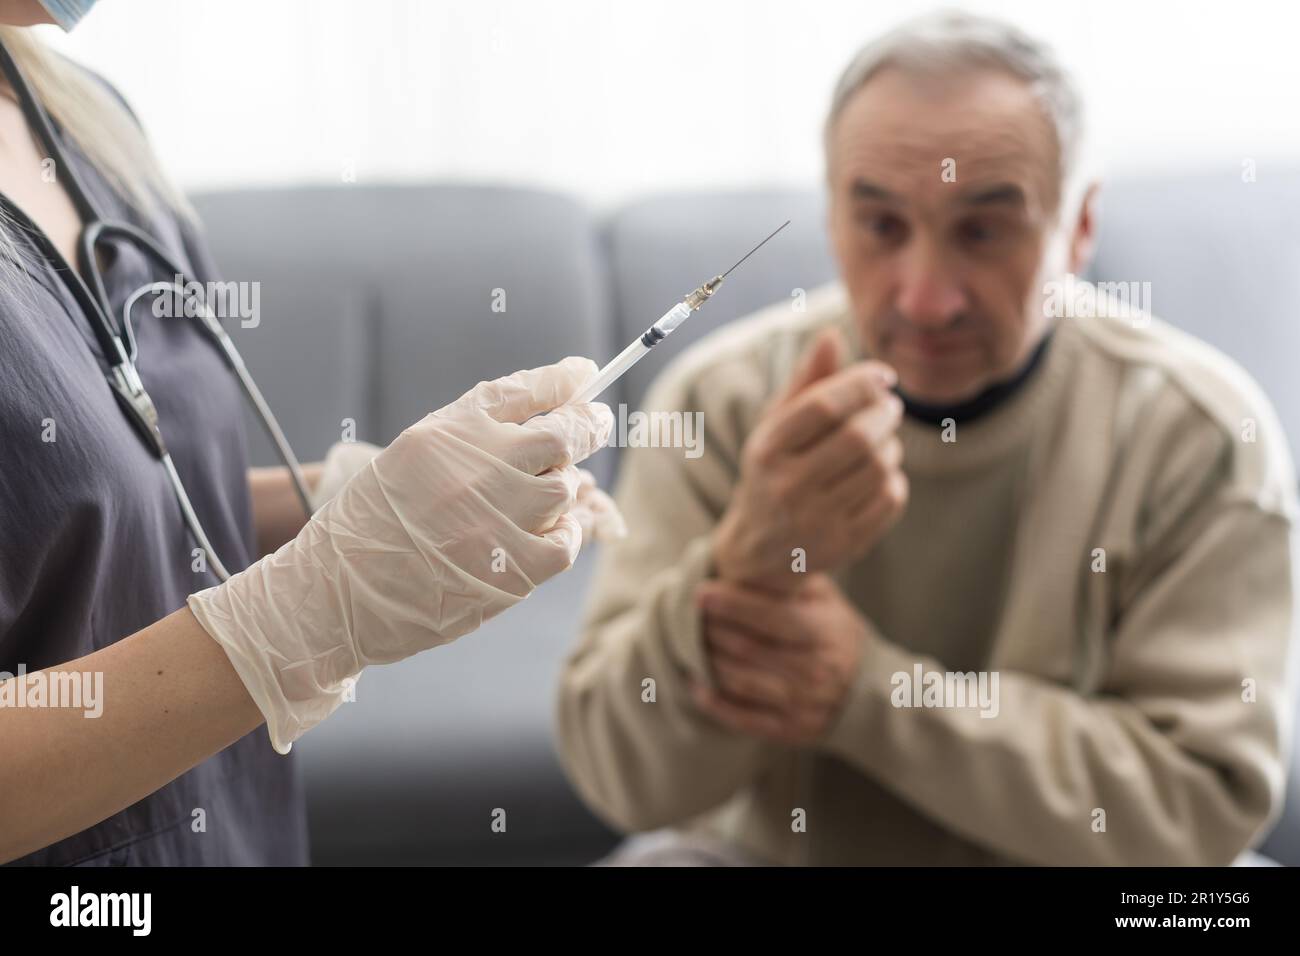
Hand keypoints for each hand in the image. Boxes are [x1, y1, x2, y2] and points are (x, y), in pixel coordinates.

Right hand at [188, 356, 613, 752]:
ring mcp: (498, 516)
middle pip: (563, 435)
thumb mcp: (412, 455)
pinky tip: (546, 536)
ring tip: (542, 498)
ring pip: (567, 488)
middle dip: (588, 427)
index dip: (562, 381)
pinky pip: (566, 541)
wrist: (335, 593)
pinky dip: (565, 535)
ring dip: (564, 490)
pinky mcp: (512, 568)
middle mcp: (478, 465)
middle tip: (596, 426)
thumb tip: (550, 407)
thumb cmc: (373, 524)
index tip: (585, 374)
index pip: (523, 391)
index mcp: (448, 431)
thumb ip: (474, 430)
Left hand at [690, 573, 866, 745]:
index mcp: (824, 632)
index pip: (771, 616)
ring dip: (708, 661)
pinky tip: (696, 681)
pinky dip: (713, 701)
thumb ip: (790, 580)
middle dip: (712, 629)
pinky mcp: (788, 729)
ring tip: (690, 642)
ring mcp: (802, 704)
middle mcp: (815, 671)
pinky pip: (741, 718)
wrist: (865, 691)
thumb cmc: (833, 632)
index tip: (702, 592)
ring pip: (740, 681)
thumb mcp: (824, 599)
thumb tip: (746, 560)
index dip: (732, 604)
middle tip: (688, 614)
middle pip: (748, 649)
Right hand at [712, 326, 908, 590]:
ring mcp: (816, 521)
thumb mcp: (777, 426)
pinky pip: (890, 499)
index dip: (860, 383)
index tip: (882, 376)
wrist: (761, 549)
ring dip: (891, 445)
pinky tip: (882, 472)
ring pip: (879, 467)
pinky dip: (895, 478)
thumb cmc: (775, 469)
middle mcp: (786, 487)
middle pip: (857, 438)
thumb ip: (806, 382)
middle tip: (891, 405)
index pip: (822, 406)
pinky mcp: (844, 544)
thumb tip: (832, 335)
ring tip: (884, 439)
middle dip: (885, 413)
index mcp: (765, 449)